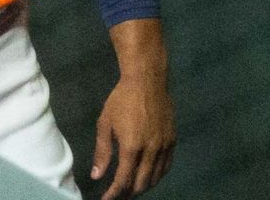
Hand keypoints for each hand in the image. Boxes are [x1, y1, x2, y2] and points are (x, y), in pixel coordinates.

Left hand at [91, 65, 174, 198]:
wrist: (147, 82)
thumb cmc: (121, 100)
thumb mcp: (105, 123)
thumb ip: (102, 152)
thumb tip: (97, 175)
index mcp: (132, 147)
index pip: (124, 180)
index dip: (114, 193)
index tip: (106, 199)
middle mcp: (151, 151)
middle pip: (141, 183)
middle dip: (129, 193)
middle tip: (118, 195)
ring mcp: (164, 147)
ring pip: (155, 178)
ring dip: (143, 186)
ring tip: (131, 189)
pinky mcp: (172, 142)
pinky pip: (166, 167)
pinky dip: (157, 176)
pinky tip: (148, 176)